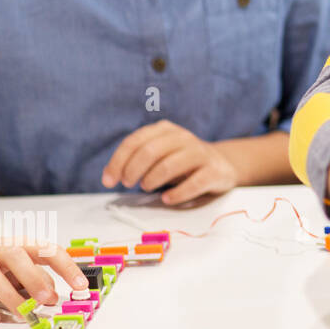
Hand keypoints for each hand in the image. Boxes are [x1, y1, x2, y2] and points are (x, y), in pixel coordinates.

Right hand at [0, 237, 87, 323]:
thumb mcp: (16, 263)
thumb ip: (35, 276)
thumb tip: (54, 296)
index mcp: (18, 244)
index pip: (47, 249)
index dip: (65, 266)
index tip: (80, 285)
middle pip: (17, 256)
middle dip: (34, 278)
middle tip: (48, 299)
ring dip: (9, 296)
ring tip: (23, 314)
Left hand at [101, 120, 241, 204]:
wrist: (221, 165)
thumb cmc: (181, 163)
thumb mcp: (158, 155)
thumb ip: (134, 160)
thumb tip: (108, 176)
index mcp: (165, 130)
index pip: (135, 141)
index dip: (118, 162)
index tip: (109, 181)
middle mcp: (183, 137)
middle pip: (150, 151)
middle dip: (133, 171)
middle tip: (128, 184)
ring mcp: (200, 153)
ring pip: (169, 166)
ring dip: (151, 181)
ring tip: (146, 188)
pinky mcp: (214, 171)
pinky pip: (193, 183)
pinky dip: (176, 194)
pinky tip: (168, 199)